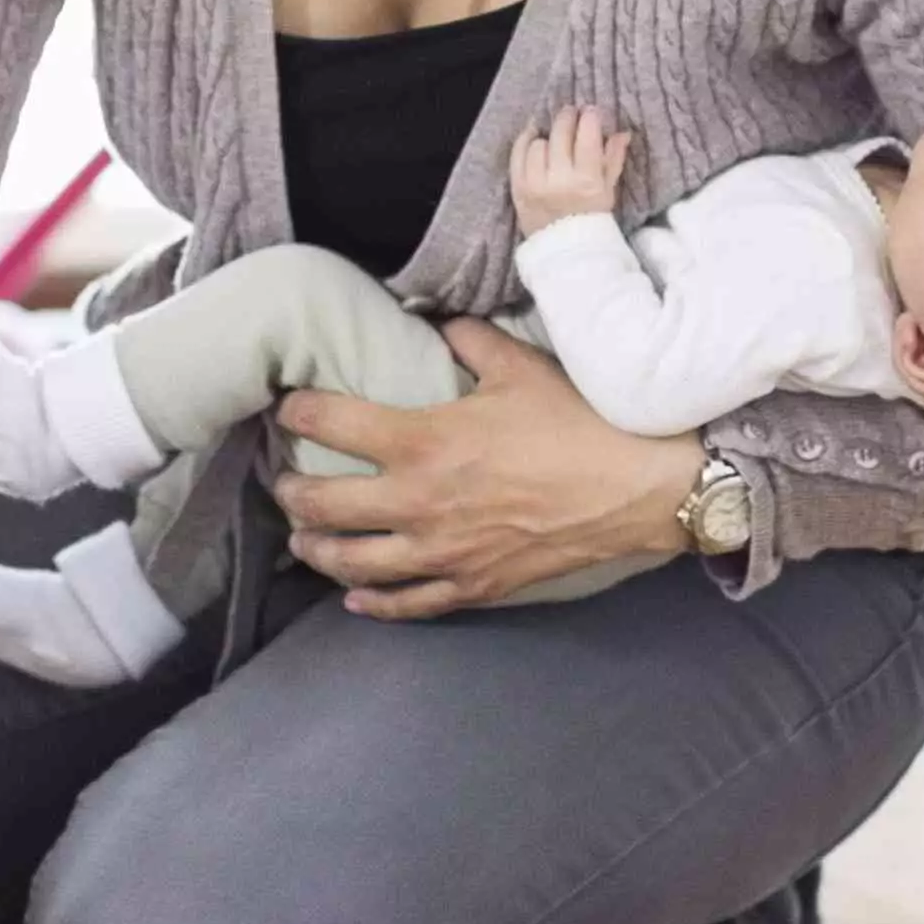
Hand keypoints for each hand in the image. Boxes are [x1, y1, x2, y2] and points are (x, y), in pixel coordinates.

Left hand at [275, 320, 709, 619]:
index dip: (299, 412)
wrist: (640, 489)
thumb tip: (441, 320)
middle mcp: (418, 502)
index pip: (331, 423)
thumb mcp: (520, 366)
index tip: (288, 407)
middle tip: (282, 483)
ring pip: (353, 563)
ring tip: (303, 541)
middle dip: (292, 493)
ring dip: (318, 551)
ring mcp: (442, 552)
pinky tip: (355, 599)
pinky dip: (373, 602)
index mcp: (422, 441)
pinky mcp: (473, 585)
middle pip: (323, 506)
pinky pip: (408, 603)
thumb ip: (468, 340)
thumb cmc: (580, 423)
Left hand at [508, 103, 632, 232]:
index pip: (587, 137)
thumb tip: (622, 132)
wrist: (565, 250)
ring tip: (555, 138)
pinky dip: (524, 142)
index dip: (590, 118)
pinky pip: (517, 155)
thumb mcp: (608, 190)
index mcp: (587, 180)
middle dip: (568, 118)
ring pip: (539, 143)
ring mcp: (536, 184)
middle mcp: (560, 180)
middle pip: (561, 134)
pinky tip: (533, 135)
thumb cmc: (592, 218)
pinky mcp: (518, 189)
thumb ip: (613, 160)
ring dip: (548, 136)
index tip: (591, 111)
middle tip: (572, 113)